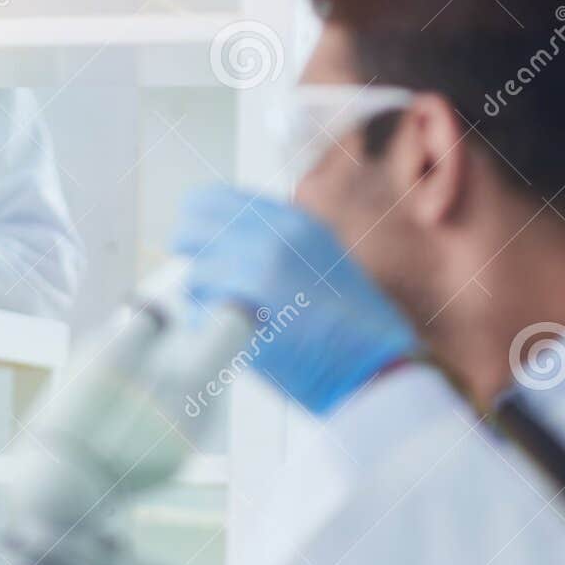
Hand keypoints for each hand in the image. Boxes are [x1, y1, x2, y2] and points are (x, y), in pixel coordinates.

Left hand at [171, 185, 417, 415]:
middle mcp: (275, 237)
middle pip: (193, 226)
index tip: (187, 238)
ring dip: (196, 295)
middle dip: (184, 251)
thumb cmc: (351, 324)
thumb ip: (274, 247)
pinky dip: (205, 325)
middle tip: (190, 275)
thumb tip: (222, 248)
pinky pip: (201, 311)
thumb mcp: (319, 261)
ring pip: (194, 273)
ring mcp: (262, 270)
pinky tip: (227, 335)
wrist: (379, 364)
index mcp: (293, 222)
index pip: (214, 200)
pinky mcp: (249, 311)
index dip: (192, 219)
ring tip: (218, 313)